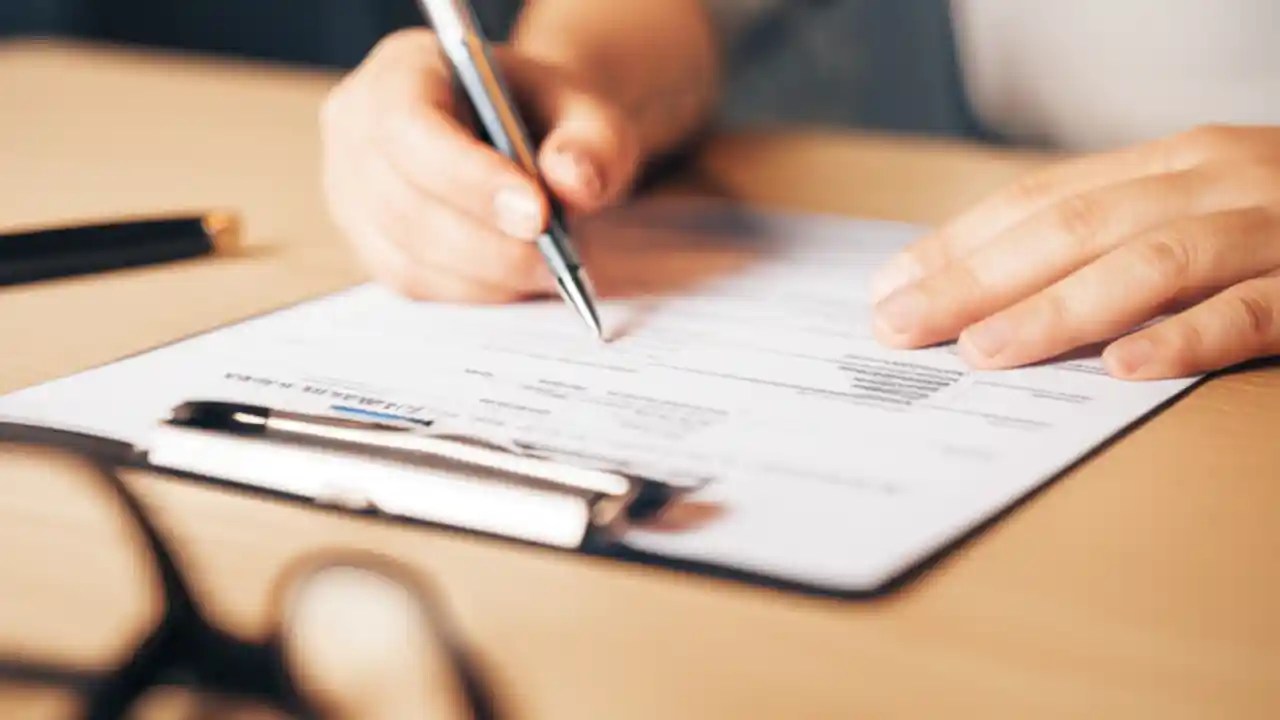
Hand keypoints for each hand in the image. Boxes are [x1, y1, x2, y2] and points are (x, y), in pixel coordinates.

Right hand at [321, 29, 641, 301]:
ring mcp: (352, 192)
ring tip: (551, 269)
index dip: (469, 178)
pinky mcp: (370, 246)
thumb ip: (593, 143)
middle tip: (557, 259)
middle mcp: (358, 128)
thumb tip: (575, 183)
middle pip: (404, 203)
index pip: (410, 127)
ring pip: (410, 255)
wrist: (525, 139)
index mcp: (401, 70)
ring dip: (488, 275)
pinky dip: (475, 291)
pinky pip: (416, 285)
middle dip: (490, 243)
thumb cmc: (546, 118)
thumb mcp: (587, 113)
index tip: (538, 215)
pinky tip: (520, 278)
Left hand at [870, 125, 1279, 378]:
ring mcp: (1276, 230)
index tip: (891, 287)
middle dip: (975, 278)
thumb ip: (1115, 230)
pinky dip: (1189, 337)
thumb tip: (994, 284)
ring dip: (1058, 309)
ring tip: (984, 351)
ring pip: (1150, 263)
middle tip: (902, 325)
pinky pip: (1255, 311)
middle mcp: (1217, 182)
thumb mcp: (1201, 202)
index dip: (959, 242)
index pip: (1040, 199)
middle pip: (1073, 227)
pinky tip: (1126, 368)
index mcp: (1175, 162)